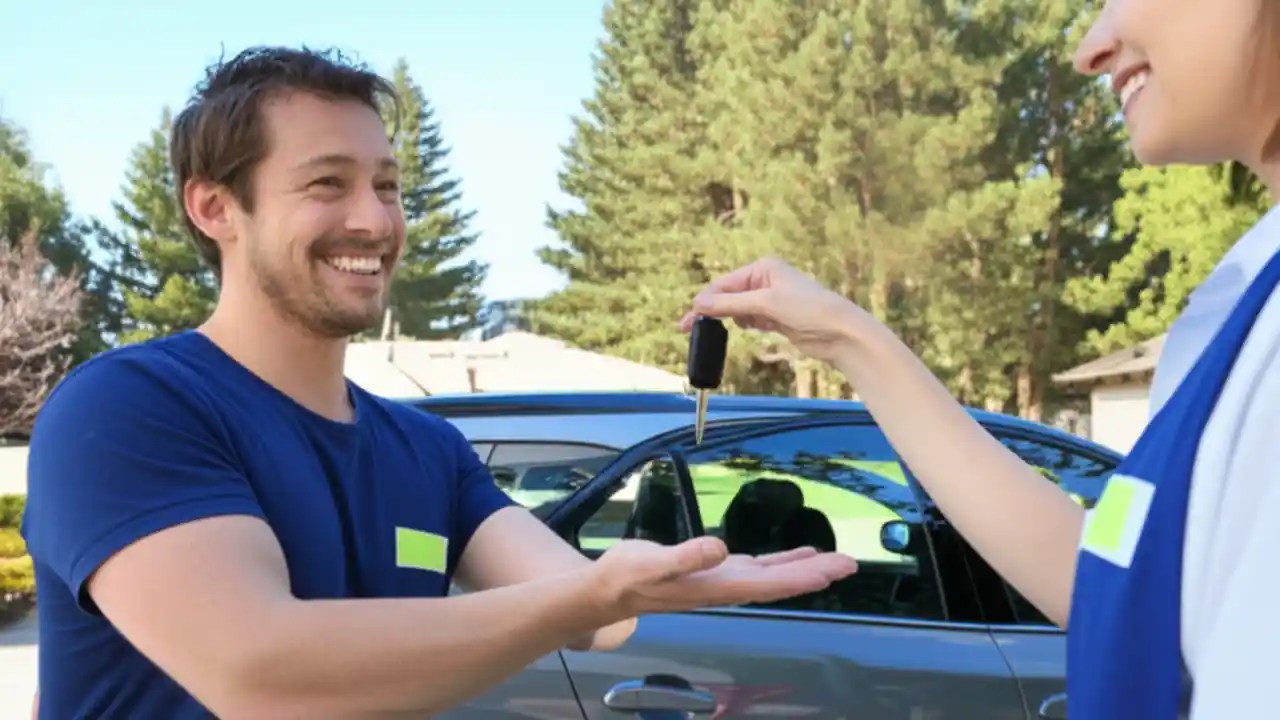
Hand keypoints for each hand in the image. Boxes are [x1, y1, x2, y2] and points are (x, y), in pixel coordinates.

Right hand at [588, 536, 856, 620]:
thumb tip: (719, 549)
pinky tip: (799, 555)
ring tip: (836, 561)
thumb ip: (685, 557)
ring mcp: (722, 579)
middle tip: (850, 564)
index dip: (800, 577)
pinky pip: (758, 566)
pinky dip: (782, 561)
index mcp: (715, 586)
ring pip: (774, 575)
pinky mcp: (715, 570)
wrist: (607, 590)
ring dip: (805, 569)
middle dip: (815, 574)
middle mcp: (725, 586)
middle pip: (779, 582)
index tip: (832, 571)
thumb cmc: (625, 577)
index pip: (767, 584)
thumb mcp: (650, 563)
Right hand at [680, 256, 873, 363]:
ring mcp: (771, 299)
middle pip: (728, 296)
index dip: (705, 302)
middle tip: (687, 329)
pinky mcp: (776, 317)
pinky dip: (745, 324)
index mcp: (763, 268)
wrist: (839, 333)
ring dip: (728, 319)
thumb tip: (697, 304)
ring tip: (713, 330)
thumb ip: (731, 304)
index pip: (724, 284)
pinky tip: (746, 328)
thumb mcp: (765, 304)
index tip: (688, 320)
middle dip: (711, 311)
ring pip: (738, 309)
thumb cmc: (807, 310)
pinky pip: (751, 319)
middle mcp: (765, 280)